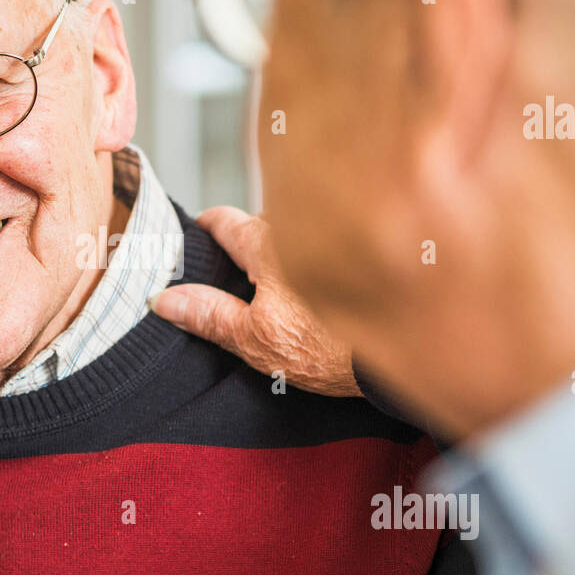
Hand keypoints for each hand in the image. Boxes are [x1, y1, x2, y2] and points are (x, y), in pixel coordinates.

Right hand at [150, 206, 359, 396]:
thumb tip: (164, 298)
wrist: (411, 353)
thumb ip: (209, 315)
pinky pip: (336, 246)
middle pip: (264, 226)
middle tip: (235, 269)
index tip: (197, 228)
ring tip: (281, 284)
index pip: (224, 221)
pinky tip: (323, 290)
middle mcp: (304, 229)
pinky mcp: (372, 254)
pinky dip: (324, 259)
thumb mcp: (255, 338)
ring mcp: (340, 237)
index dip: (206, 226)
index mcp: (267, 243)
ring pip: (302, 235)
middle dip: (249, 241)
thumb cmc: (331, 347)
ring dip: (291, 250)